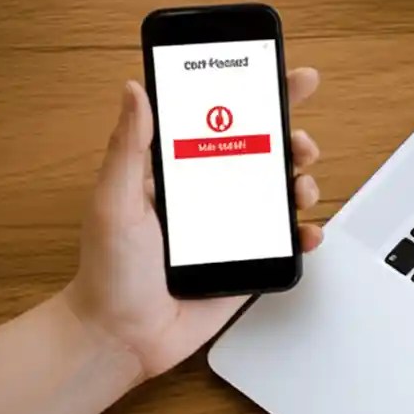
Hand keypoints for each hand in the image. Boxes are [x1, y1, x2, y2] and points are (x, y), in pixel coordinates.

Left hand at [63, 70, 323, 378]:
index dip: (258, 95)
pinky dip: (305, 233)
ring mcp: (232, 228)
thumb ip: (129, 147)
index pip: (223, 120)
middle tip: (300, 142)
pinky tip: (306, 231)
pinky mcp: (248, 262)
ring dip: (302, 183)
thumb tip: (134, 90)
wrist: (121, 337)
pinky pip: (286, 242)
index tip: (286, 76)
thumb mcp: (113, 201)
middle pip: (264, 153)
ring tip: (301, 188)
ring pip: (281, 193)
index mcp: (179, 171)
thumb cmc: (107, 271)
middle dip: (293, 139)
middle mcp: (209, 194)